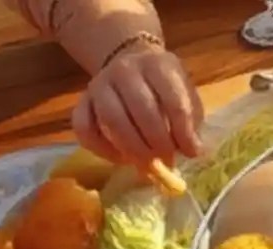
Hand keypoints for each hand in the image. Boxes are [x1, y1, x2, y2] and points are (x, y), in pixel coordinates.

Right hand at [73, 44, 203, 166]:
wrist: (129, 60)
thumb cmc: (164, 86)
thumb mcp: (185, 94)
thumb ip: (189, 120)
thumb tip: (190, 151)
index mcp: (157, 66)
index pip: (173, 102)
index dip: (183, 133)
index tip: (191, 154)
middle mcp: (125, 71)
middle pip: (141, 110)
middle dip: (157, 142)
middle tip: (168, 161)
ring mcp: (99, 84)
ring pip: (111, 119)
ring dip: (132, 148)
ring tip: (147, 164)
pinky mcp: (82, 101)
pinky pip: (84, 128)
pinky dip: (101, 149)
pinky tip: (121, 159)